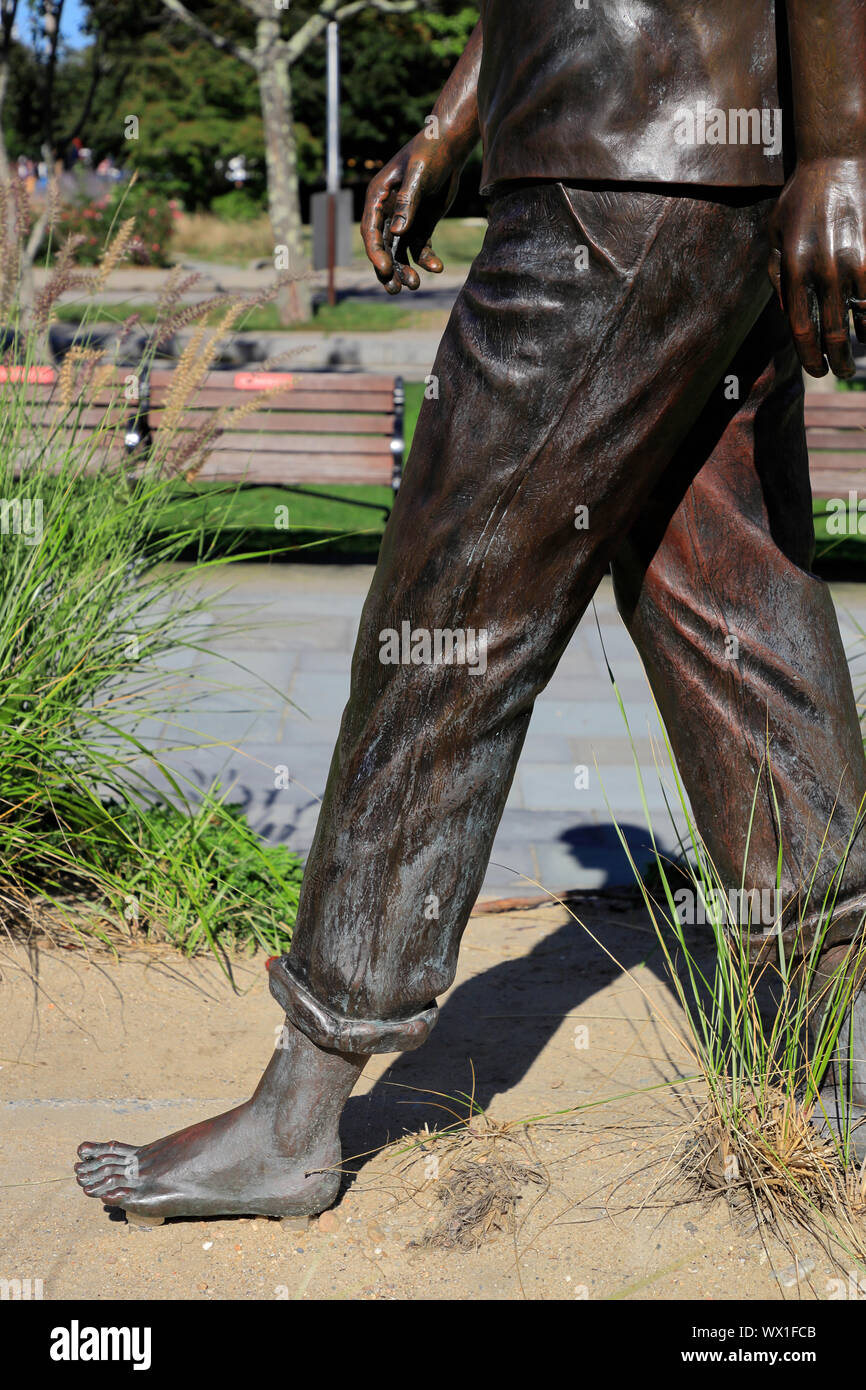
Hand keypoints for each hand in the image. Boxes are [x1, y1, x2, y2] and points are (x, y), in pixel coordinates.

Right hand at [361, 134, 461, 294]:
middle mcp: (388, 211)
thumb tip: (397, 233)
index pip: (370, 230)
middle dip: (388, 269)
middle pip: (383, 246)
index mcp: (378, 197)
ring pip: (400, 252)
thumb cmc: (430, 153)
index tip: (385, 269)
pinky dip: (427, 259)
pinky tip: (437, 268)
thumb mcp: (418, 175)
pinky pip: (420, 247)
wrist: (449, 145)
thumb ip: (407, 203)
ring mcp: (404, 219)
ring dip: (406, 269)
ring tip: (414, 285)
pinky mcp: (421, 223)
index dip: (375, 252)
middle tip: (395, 290)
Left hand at [769, 157, 865, 377]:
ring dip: (860, 342)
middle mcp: (823, 268)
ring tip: (857, 352)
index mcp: (794, 267)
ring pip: (861, 318)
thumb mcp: (774, 236)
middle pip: (833, 332)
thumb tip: (788, 314)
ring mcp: (853, 259)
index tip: (815, 370)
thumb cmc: (800, 199)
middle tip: (840, 371)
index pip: (801, 328)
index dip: (809, 356)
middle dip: (836, 360)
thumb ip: (778, 276)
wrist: (837, 158)